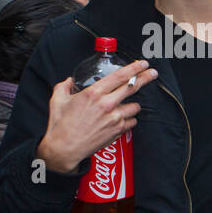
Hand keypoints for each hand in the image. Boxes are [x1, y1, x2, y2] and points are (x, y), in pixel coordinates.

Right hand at [36, 60, 157, 172]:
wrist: (65, 148)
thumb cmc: (60, 125)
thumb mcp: (58, 100)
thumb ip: (64, 87)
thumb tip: (69, 81)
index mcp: (93, 93)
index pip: (119, 76)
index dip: (134, 68)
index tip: (143, 64)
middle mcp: (107, 104)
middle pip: (133, 87)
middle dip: (146, 78)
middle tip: (153, 73)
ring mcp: (115, 118)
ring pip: (135, 106)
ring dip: (131, 105)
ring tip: (122, 107)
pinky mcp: (118, 130)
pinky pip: (132, 121)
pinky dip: (128, 120)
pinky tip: (119, 120)